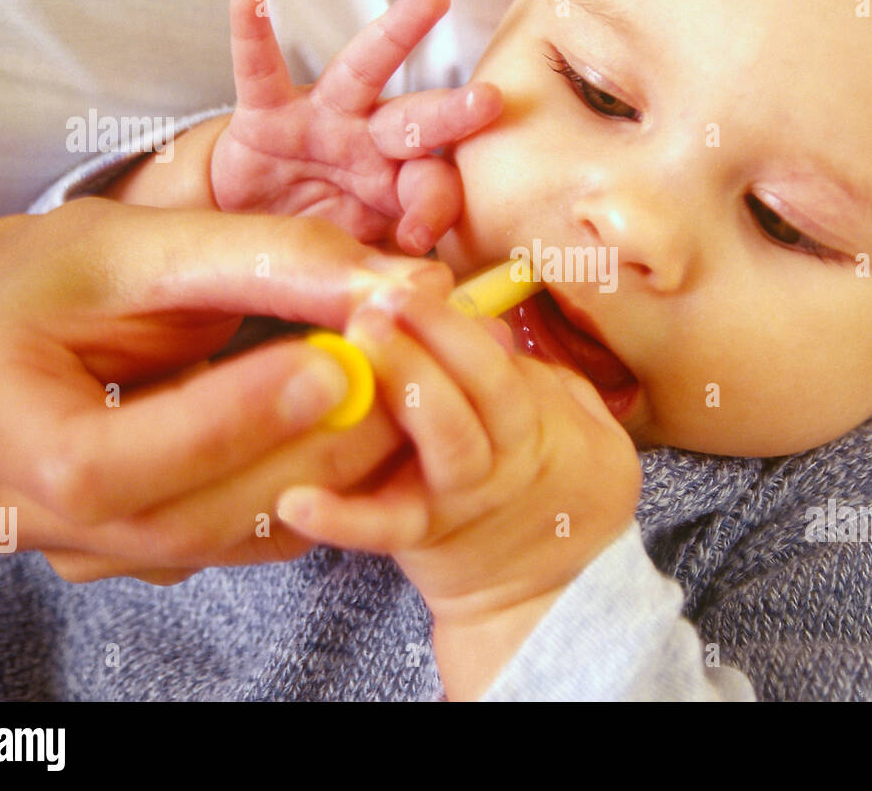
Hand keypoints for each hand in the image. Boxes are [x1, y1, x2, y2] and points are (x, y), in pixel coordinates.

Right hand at [0, 197, 452, 582]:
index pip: (97, 464)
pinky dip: (319, 491)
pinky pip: (246, 540)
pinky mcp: (150, 554)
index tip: (331, 365)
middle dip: (305, 452)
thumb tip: (404, 286)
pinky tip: (362, 433)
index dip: (222, 424)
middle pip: (179, 518)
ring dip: (328, 474)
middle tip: (398, 382)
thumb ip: (272, 259)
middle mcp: (23, 508)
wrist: (24, 325)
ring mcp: (88, 546)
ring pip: (227, 538)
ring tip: (395, 399)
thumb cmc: (67, 273)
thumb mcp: (149, 241)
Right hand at [212, 0, 501, 254]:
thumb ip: (390, 270)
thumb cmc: (318, 235)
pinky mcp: (266, 114)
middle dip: (454, 114)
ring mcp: (322, 121)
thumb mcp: (355, 259)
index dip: (433, 210)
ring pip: (364, 72)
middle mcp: (371, 144)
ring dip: (399, 34)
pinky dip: (252, 33)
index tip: (421, 240)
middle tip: (489, 100)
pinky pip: (258, 71)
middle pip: (420, 124)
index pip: (432, 189)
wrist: (249, 223)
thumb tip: (435, 295)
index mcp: (400, 186)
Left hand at [272, 287, 642, 695]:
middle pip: (476, 397)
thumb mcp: (576, 421)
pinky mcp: (415, 534)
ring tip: (357, 342)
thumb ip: (543, 374)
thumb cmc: (557, 484)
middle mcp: (497, 459)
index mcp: (531, 424)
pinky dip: (342, 518)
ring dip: (402, 389)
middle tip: (381, 302)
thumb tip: (490, 324)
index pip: (501, 371)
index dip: (458, 331)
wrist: (544, 587)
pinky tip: (295, 500)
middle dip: (430, 343)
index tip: (418, 284)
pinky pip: (382, 529)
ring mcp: (454, 497)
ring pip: (445, 445)